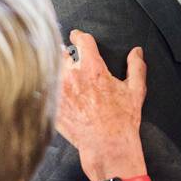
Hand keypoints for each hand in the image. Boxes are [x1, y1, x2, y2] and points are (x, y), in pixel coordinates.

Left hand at [58, 29, 147, 180]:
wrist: (107, 145)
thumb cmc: (122, 120)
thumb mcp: (135, 91)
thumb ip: (136, 67)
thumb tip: (136, 52)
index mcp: (93, 68)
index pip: (82, 41)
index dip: (79, 35)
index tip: (77, 35)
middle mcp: (72, 76)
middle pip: (60, 52)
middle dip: (63, 52)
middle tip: (66, 54)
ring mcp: (59, 91)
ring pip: (49, 69)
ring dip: (54, 68)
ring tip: (57, 70)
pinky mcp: (52, 106)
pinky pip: (43, 90)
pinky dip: (46, 87)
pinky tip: (50, 89)